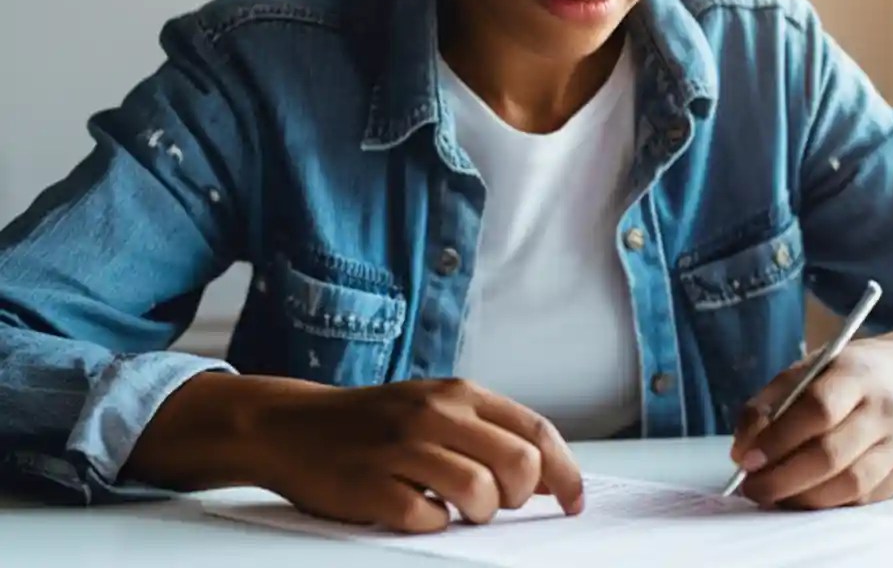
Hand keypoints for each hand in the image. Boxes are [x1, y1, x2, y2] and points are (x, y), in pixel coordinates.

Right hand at [125, 374, 583, 533]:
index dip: (565, 471)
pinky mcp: (371, 484)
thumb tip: (547, 476)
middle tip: (498, 504)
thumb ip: (489, 432)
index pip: (535, 431)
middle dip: (520, 497)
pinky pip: (427, 519)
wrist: (293, 425)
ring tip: (457, 510)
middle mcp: (434, 413)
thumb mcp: (436, 408)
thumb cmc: (376, 424)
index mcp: (459, 393)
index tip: (575, 501)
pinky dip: (432, 524)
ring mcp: (400, 448)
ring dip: (479, 514)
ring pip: (479, 492)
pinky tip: (417, 511)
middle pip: (517, 464)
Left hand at [729, 328, 892, 509]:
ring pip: (849, 485)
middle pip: (831, 455)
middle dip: (783, 479)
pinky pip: (864, 498)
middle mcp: (884, 409)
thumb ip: (769, 404)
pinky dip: (829, 502)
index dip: (778, 439)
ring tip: (775, 496)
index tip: (747, 460)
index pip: (817, 409)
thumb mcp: (809, 368)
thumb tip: (742, 453)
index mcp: (856, 373)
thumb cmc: (851, 375)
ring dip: (804, 498)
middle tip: (752, 488)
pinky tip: (807, 495)